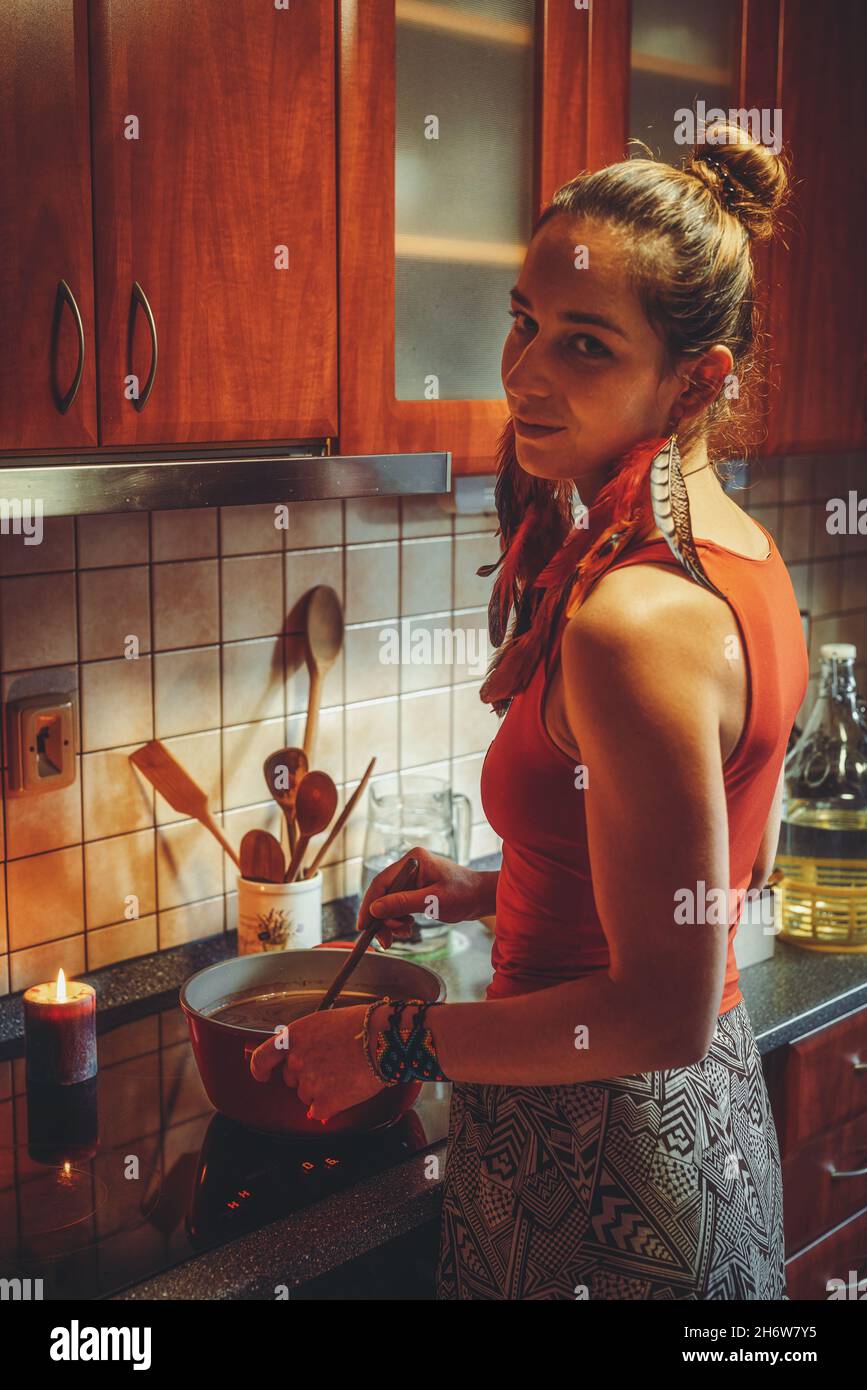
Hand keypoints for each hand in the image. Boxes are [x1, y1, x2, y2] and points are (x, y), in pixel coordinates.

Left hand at [248, 1004, 387, 1123]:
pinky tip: (345, 1091)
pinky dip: (330, 1107)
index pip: (262, 1057)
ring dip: (321, 1090)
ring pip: (306, 1096)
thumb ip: (305, 1040)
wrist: (384, 1039)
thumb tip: (298, 1055)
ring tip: (344, 1075)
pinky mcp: (324, 1103)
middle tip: (331, 1066)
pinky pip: (318, 1111)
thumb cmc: (361, 1025)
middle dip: (307, 1075)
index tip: (263, 1074)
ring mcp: (309, 1083)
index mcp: (294, 1037)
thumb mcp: (323, 1022)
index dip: (260, 1068)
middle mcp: (296, 1061)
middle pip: (291, 1079)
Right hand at [358, 846, 494, 947]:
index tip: (363, 926)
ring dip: (391, 922)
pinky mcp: (415, 889)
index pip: (381, 882)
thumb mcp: (433, 901)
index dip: (369, 905)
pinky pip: (398, 905)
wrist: (482, 898)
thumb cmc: (464, 894)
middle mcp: (409, 867)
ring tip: (403, 934)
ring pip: (388, 903)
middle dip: (382, 919)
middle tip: (386, 940)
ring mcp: (411, 878)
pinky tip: (407, 929)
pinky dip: (399, 920)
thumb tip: (375, 909)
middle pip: (382, 894)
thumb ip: (403, 903)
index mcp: (412, 861)